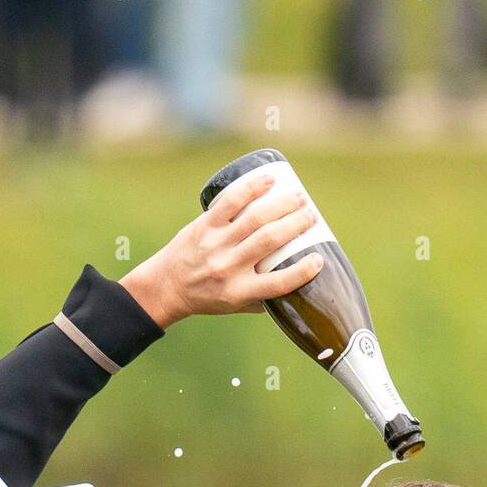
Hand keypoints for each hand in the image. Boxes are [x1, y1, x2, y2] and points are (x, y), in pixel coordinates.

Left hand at [119, 170, 324, 327]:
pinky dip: (251, 188)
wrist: (167, 287)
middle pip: (270, 241)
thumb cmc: (206, 298)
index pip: (278, 283)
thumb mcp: (235, 307)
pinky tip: (269, 180)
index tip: (319, 259)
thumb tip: (294, 289)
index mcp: (239, 292)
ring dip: (281, 204)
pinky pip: (230, 202)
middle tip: (311, 216)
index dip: (302, 271)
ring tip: (298, 197)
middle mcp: (228, 268)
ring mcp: (216, 244)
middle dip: (296, 225)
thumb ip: (262, 300)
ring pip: (254, 219)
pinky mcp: (205, 225)